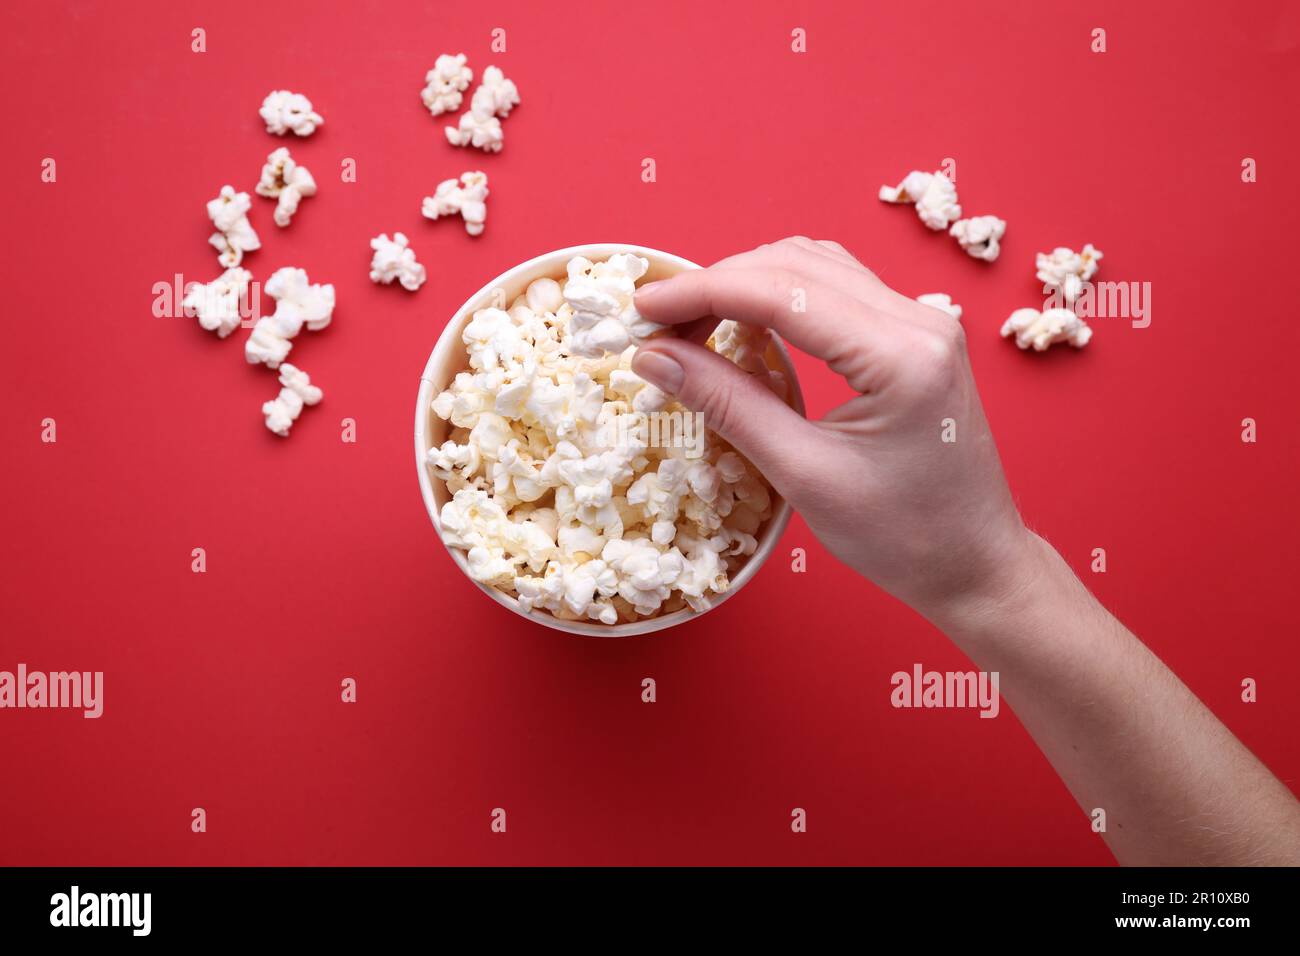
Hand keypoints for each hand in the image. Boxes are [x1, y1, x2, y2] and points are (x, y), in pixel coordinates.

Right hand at [632, 237, 1032, 620]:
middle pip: (793, 264)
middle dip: (715, 285)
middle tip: (655, 328)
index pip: (780, 291)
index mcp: (900, 354)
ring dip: (744, 285)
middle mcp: (918, 320)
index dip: (700, 292)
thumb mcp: (804, 476)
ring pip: (812, 266)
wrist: (977, 564)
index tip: (641, 310)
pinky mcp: (912, 336)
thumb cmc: (903, 537)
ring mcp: (920, 322)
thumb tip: (654, 357)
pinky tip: (743, 330)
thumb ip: (728, 405)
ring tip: (690, 328)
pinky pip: (834, 290)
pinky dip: (778, 298)